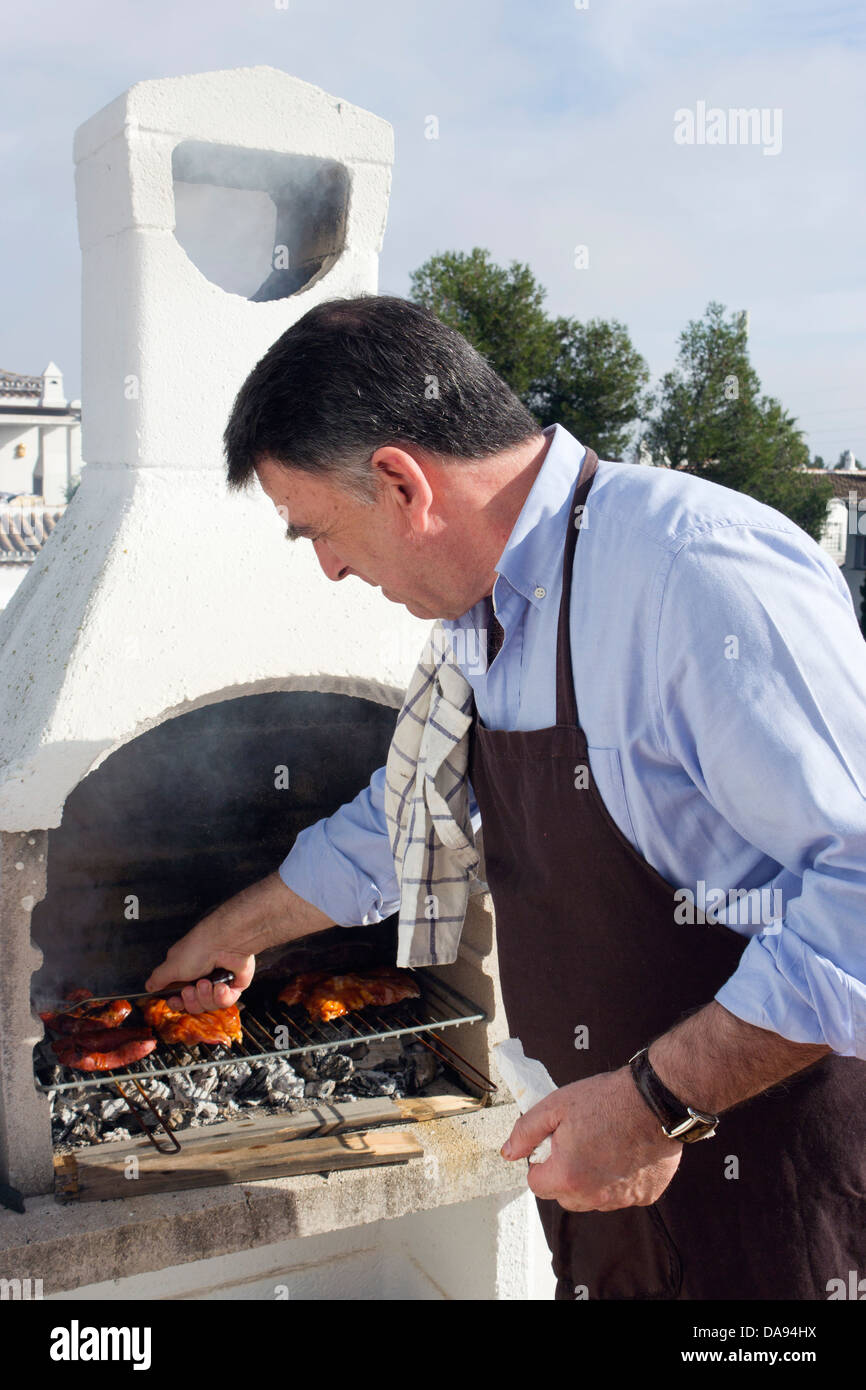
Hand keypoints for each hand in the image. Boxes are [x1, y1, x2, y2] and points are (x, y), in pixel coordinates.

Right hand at [144, 919, 254, 1013]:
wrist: (224, 942)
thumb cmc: (197, 949)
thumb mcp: (170, 966)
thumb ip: (158, 979)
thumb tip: (149, 986)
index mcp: (186, 973)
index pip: (180, 999)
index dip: (177, 1003)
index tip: (176, 1001)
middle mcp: (202, 978)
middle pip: (194, 1006)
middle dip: (192, 999)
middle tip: (191, 988)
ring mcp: (219, 982)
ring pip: (210, 1006)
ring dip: (206, 996)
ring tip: (206, 982)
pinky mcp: (234, 985)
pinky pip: (226, 1002)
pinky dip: (222, 996)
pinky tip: (220, 986)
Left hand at [500, 1067, 681, 1211]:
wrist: (654, 1099)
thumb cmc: (607, 1100)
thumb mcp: (555, 1106)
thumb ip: (526, 1131)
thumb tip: (508, 1151)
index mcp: (568, 1176)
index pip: (537, 1184)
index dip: (540, 1162)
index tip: (553, 1145)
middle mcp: (595, 1197)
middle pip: (565, 1196)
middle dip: (564, 1174)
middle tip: (576, 1143)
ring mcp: (623, 1199)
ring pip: (594, 1199)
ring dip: (592, 1180)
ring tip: (602, 1145)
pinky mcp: (646, 1195)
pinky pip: (622, 1194)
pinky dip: (620, 1179)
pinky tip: (624, 1152)